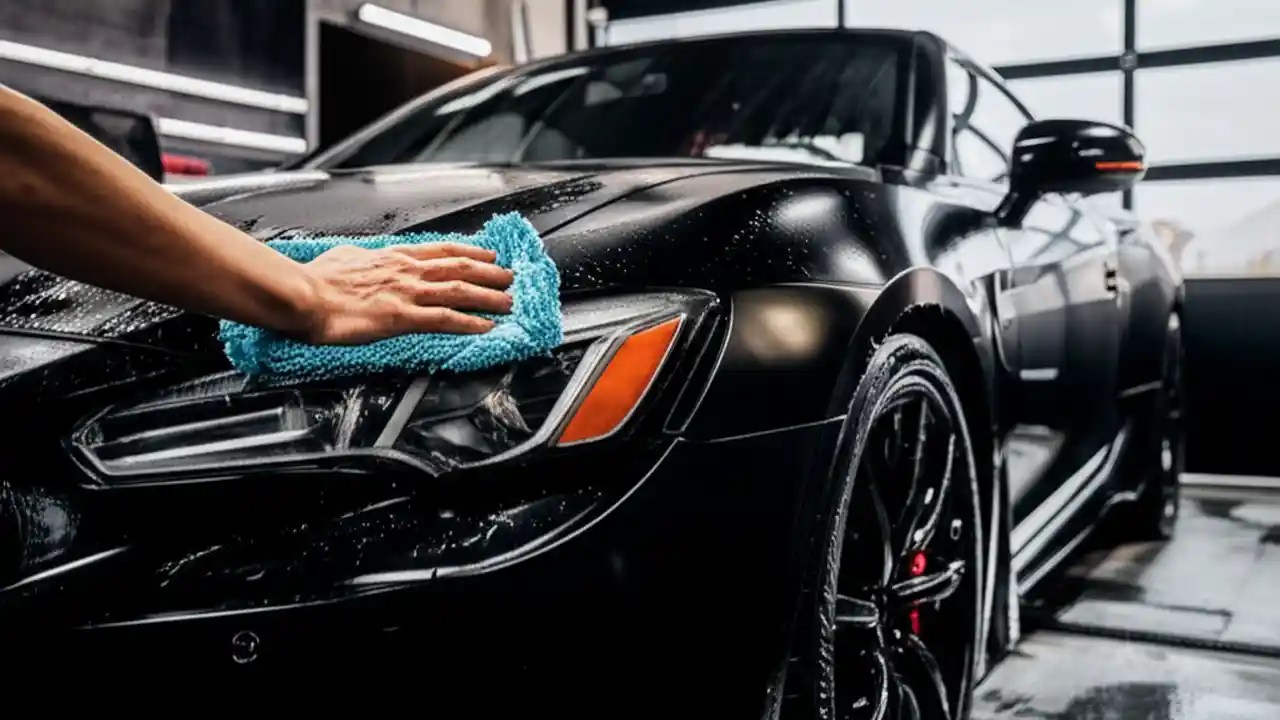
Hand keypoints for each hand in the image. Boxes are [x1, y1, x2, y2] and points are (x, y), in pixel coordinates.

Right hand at [294, 242, 513, 344]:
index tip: (488, 255)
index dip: (469, 252)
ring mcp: (408, 293)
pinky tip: (486, 327)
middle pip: (459, 268)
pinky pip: (446, 319)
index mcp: (393, 256)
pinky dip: (470, 322)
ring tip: (509, 302)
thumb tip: (362, 257)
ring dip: (488, 297)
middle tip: (510, 277)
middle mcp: (406, 270)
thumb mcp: (345, 257)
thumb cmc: (316, 279)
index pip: (441, 250)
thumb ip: (363, 258)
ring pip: (460, 291)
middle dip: (489, 273)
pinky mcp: (403, 317)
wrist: (304, 295)